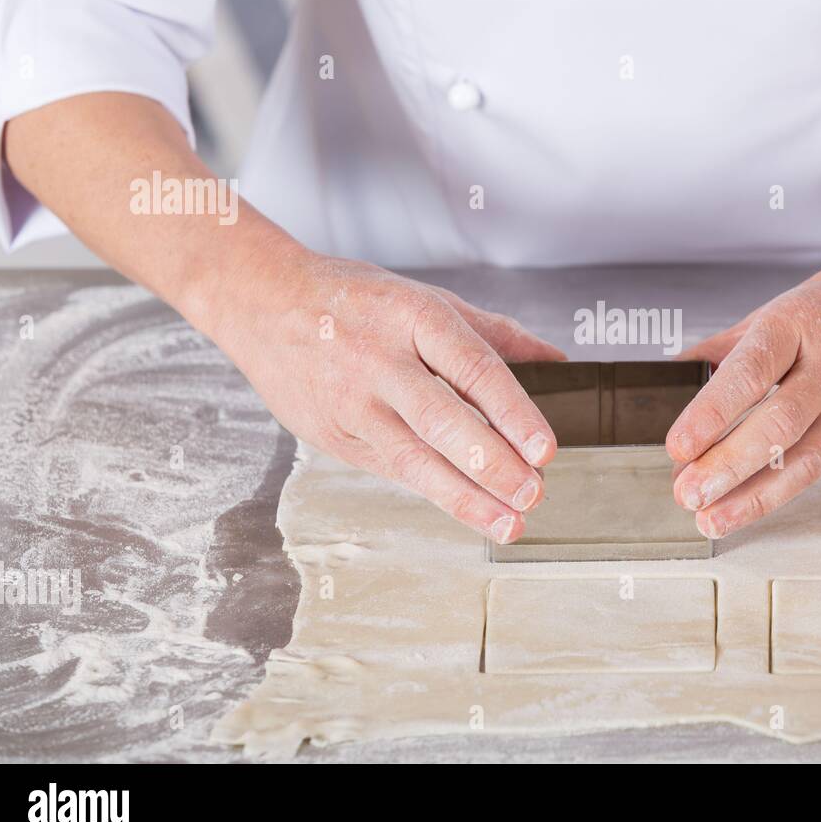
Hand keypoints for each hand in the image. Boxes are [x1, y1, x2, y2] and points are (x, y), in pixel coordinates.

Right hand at [203, 242, 564, 542]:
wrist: (262, 304)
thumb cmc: (356, 301)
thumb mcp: (426, 298)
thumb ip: (494, 333)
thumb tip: (557, 361)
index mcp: (413, 316)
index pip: (473, 368)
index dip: (513, 411)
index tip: (546, 448)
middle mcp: (381, 360)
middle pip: (443, 418)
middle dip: (492, 463)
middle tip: (532, 493)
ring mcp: (353, 401)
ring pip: (413, 457)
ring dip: (464, 496)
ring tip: (507, 522)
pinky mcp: (333, 434)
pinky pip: (390, 468)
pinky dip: (431, 491)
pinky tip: (468, 508)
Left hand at [667, 251, 820, 538]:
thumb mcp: (787, 306)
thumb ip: (731, 344)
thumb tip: (676, 369)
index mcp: (797, 326)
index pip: (749, 373)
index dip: (711, 413)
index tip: (678, 446)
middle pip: (776, 426)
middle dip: (726, 467)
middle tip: (686, 494)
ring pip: (805, 461)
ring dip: (753, 498)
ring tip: (712, 520)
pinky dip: (782, 489)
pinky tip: (749, 504)